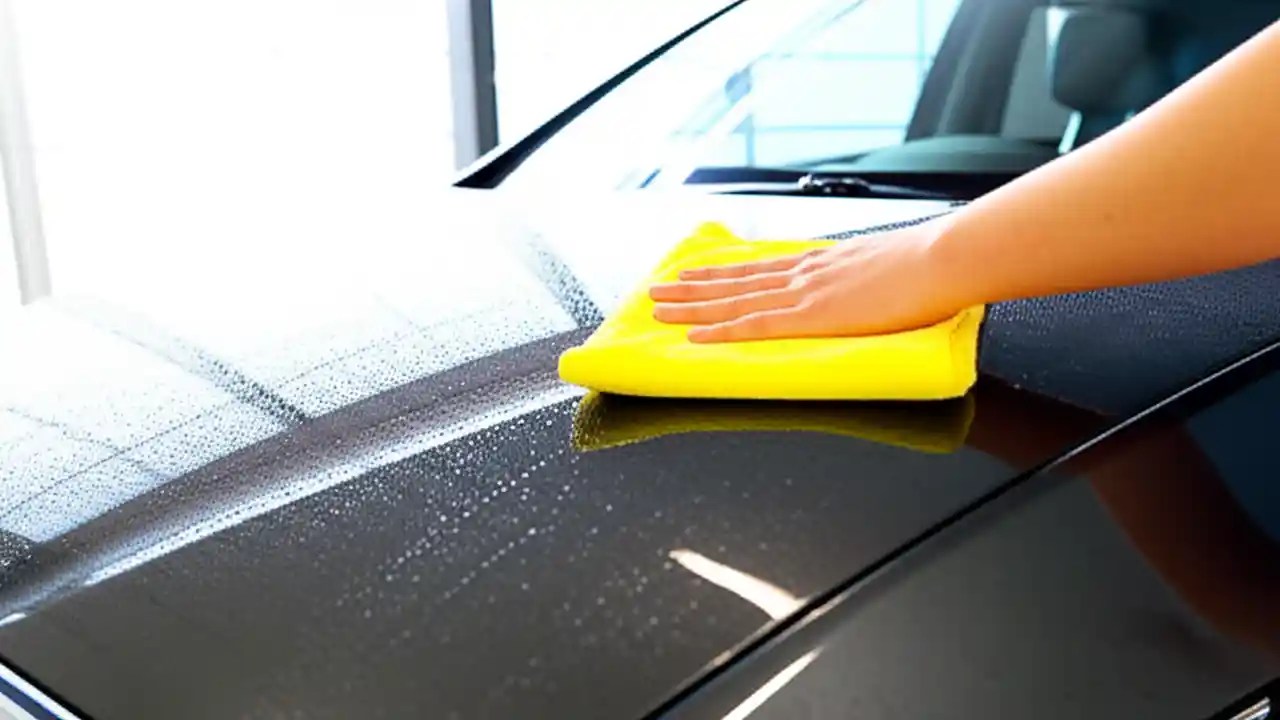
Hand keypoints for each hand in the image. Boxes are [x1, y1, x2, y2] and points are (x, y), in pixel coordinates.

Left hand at [649, 221, 971, 342]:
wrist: (943, 258)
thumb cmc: (930, 264)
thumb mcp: (889, 265)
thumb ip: (868, 278)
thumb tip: (870, 288)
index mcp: (824, 262)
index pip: (762, 268)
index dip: (726, 273)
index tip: (698, 274)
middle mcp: (805, 273)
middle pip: (737, 282)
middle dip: (694, 289)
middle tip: (658, 290)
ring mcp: (804, 293)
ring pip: (734, 301)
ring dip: (693, 306)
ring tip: (660, 307)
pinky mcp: (811, 316)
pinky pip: (754, 326)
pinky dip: (721, 331)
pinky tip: (694, 336)